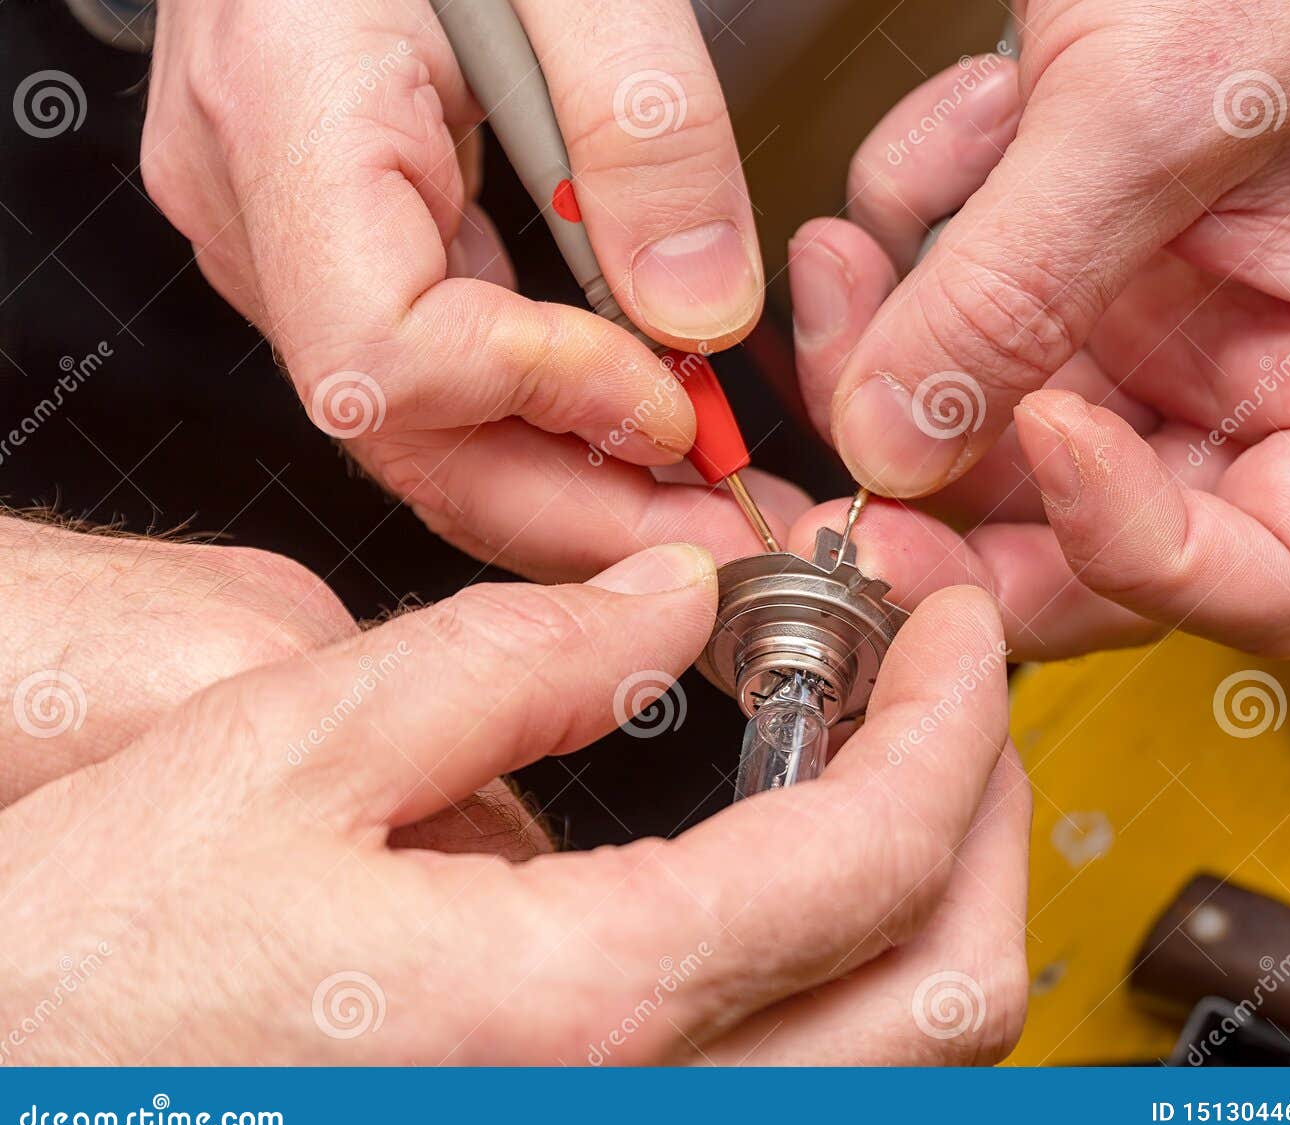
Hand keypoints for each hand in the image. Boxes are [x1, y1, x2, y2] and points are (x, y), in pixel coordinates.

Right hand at [0, 545, 1025, 1064]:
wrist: (36, 1094)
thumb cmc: (98, 970)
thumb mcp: (288, 753)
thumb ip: (518, 660)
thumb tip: (672, 598)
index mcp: (579, 1005)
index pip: (874, 856)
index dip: (952, 715)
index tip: (952, 620)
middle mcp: (641, 1118)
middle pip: (946, 992)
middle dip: (989, 811)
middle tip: (956, 684)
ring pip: (897, 1064)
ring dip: (937, 896)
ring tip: (896, 754)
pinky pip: (798, 1082)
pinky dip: (850, 969)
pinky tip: (791, 869)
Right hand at [141, 0, 800, 578]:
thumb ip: (644, 126)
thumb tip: (697, 313)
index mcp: (289, 115)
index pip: (385, 355)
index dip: (541, 402)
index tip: (673, 404)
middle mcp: (257, 201)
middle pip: (403, 437)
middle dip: (577, 508)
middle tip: (724, 536)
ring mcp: (280, 232)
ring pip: (419, 431)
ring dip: (573, 483)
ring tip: (706, 498)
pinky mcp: (331, 240)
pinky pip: (433, 374)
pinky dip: (546, 420)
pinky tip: (641, 427)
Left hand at [788, 0, 1289, 658]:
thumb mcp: (1163, 102)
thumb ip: (1021, 286)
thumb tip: (896, 440)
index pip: (1266, 576)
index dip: (1140, 558)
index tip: (1043, 447)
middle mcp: (1244, 372)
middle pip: (1087, 539)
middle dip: (956, 497)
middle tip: (856, 459)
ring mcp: (1140, 329)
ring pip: (981, 436)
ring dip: (898, 345)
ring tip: (862, 244)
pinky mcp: (1057, 272)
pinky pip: (949, 321)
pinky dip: (911, 240)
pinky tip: (946, 140)